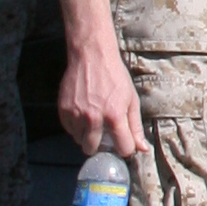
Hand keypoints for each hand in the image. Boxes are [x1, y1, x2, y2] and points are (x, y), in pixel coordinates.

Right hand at [59, 28, 144, 158]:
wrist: (92, 56)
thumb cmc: (115, 77)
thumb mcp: (131, 100)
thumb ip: (136, 126)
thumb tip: (143, 149)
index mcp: (114, 116)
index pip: (122, 149)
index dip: (125, 148)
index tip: (123, 142)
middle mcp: (93, 119)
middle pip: (93, 149)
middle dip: (100, 145)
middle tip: (103, 133)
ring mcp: (76, 115)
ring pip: (79, 140)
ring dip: (86, 135)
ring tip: (93, 120)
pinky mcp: (63, 110)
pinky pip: (69, 130)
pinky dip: (75, 126)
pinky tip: (83, 114)